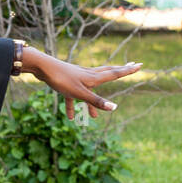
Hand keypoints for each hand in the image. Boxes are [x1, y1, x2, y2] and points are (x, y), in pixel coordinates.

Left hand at [21, 48, 142, 119]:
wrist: (41, 67)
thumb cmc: (61, 79)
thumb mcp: (80, 93)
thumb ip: (96, 101)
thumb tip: (114, 108)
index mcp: (94, 78)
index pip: (115, 73)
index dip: (127, 70)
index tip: (140, 65)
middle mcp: (87, 75)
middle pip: (107, 73)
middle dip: (119, 72)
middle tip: (131, 65)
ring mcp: (76, 78)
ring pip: (90, 89)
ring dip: (92, 102)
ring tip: (94, 116)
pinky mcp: (66, 82)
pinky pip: (72, 96)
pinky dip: (72, 106)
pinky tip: (70, 118)